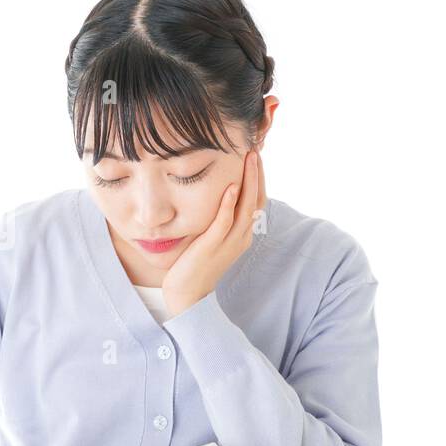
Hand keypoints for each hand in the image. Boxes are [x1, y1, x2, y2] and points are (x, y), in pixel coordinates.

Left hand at [161, 147, 265, 316]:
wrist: (187, 295)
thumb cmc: (194, 265)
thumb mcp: (209, 237)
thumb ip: (215, 219)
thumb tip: (213, 197)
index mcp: (242, 234)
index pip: (256, 201)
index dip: (257, 179)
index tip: (253, 157)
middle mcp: (241, 237)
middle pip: (257, 200)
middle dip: (257, 174)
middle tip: (255, 150)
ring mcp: (229, 242)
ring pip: (246, 207)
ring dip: (249, 181)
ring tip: (249, 158)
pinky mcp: (212, 246)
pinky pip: (225, 222)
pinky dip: (230, 203)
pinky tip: (231, 186)